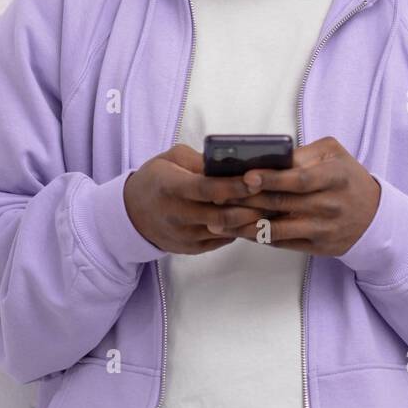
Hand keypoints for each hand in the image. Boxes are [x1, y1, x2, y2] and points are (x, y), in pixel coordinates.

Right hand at [122, 143, 279, 254]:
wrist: (132, 213)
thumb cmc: (156, 179)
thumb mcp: (171, 159)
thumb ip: (199, 161)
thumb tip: (232, 164)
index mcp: (170, 187)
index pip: (206, 189)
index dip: (233, 185)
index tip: (256, 179)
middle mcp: (176, 215)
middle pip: (221, 215)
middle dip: (251, 206)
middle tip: (275, 195)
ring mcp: (184, 236)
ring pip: (226, 230)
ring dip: (250, 220)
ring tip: (271, 207)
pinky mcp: (191, 249)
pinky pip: (222, 240)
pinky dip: (239, 229)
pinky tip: (254, 218)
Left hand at [211, 136, 380, 255]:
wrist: (373, 216)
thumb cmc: (346, 177)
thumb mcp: (333, 155)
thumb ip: (303, 154)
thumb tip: (267, 158)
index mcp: (334, 177)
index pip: (298, 180)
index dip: (271, 179)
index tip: (246, 176)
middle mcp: (329, 205)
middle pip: (281, 204)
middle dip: (246, 200)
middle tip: (217, 196)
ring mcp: (323, 229)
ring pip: (277, 229)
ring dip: (245, 225)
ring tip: (219, 220)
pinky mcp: (317, 248)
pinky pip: (282, 243)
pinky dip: (258, 237)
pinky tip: (238, 231)